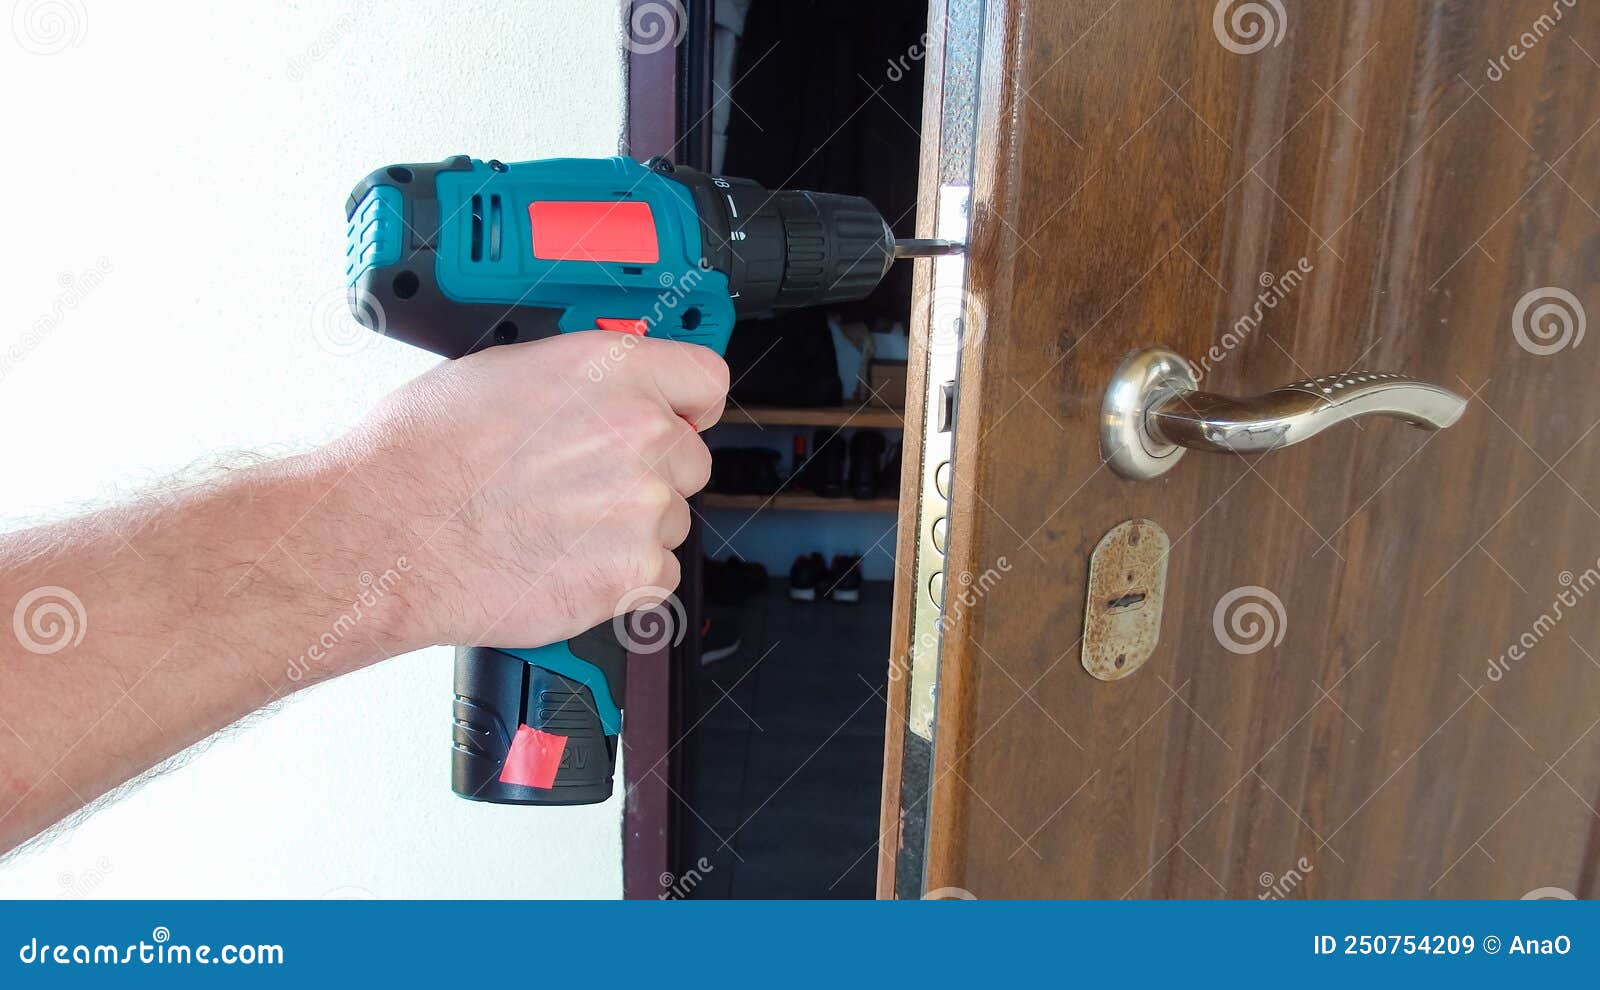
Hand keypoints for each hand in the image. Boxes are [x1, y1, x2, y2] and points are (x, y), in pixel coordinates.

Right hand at [335, 331, 726, 650]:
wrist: (387, 532)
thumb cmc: (422, 455)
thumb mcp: (504, 372)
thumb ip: (583, 382)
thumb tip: (606, 394)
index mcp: (611, 371)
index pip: (706, 379)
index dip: (691, 404)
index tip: (683, 417)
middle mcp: (639, 432)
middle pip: (690, 459)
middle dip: (650, 474)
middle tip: (585, 488)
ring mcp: (642, 505)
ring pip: (672, 520)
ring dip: (630, 529)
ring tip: (556, 528)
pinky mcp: (633, 572)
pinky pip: (656, 576)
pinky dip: (620, 580)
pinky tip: (562, 563)